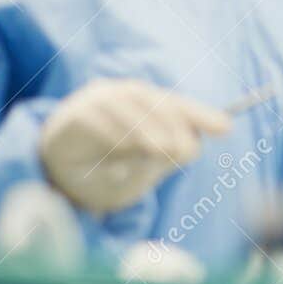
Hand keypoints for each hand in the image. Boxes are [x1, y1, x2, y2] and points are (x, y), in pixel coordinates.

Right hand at [41, 79, 230, 212]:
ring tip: (159, 151)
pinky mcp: (69, 116)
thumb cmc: (106, 175)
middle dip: (174, 125)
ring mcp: (92, 102)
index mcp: (144, 107)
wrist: (57, 186)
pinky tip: (120, 151)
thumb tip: (191, 146)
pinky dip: (110, 132)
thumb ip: (165, 158)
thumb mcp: (143, 172)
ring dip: (145, 127)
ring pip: (125, 102)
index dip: (201, 114)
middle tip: (183, 152)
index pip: (177, 105)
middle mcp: (120, 97)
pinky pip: (92, 117)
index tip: (225, 128)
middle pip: (154, 100)